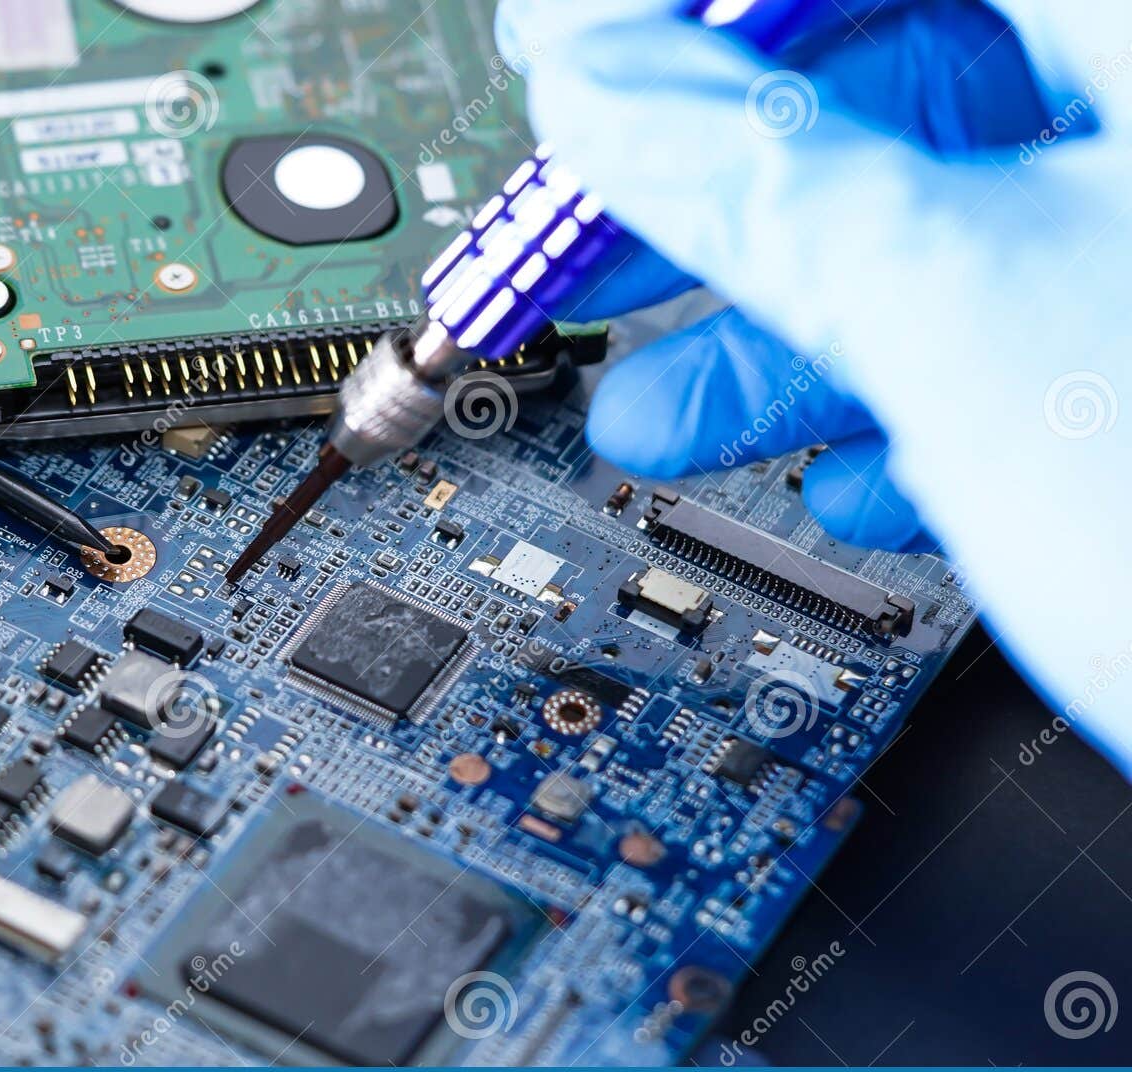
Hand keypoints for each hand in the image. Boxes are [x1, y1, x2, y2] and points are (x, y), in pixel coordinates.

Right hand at [499, 0, 1131, 771]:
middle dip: (721, 179)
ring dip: (796, 324)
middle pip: (913, 67)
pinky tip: (842, 480)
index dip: (688, 9)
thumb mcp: (969, 315)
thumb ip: (766, 185)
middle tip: (589, 241)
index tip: (572, 51)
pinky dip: (923, 393)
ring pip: (971, 217)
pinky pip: (1044, 323)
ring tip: (657, 414)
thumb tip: (611, 100)